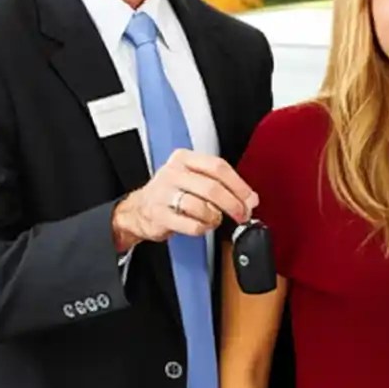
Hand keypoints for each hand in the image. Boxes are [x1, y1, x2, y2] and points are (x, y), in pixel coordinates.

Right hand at [111, 149, 258, 250]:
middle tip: (242, 214)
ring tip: (214, 219)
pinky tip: (201, 226)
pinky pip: (191, 224)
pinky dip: (202, 228)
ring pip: (202, 207)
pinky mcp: (159, 215)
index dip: (238, 185)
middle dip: (233, 204)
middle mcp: (173, 173)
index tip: (250, 199)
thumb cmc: (171, 193)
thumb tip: (250, 199)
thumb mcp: (192, 178)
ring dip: (215, 217)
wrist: (138, 210)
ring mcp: (164, 194)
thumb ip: (221, 184)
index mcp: (184, 159)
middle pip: (212, 188)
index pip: (218, 167)